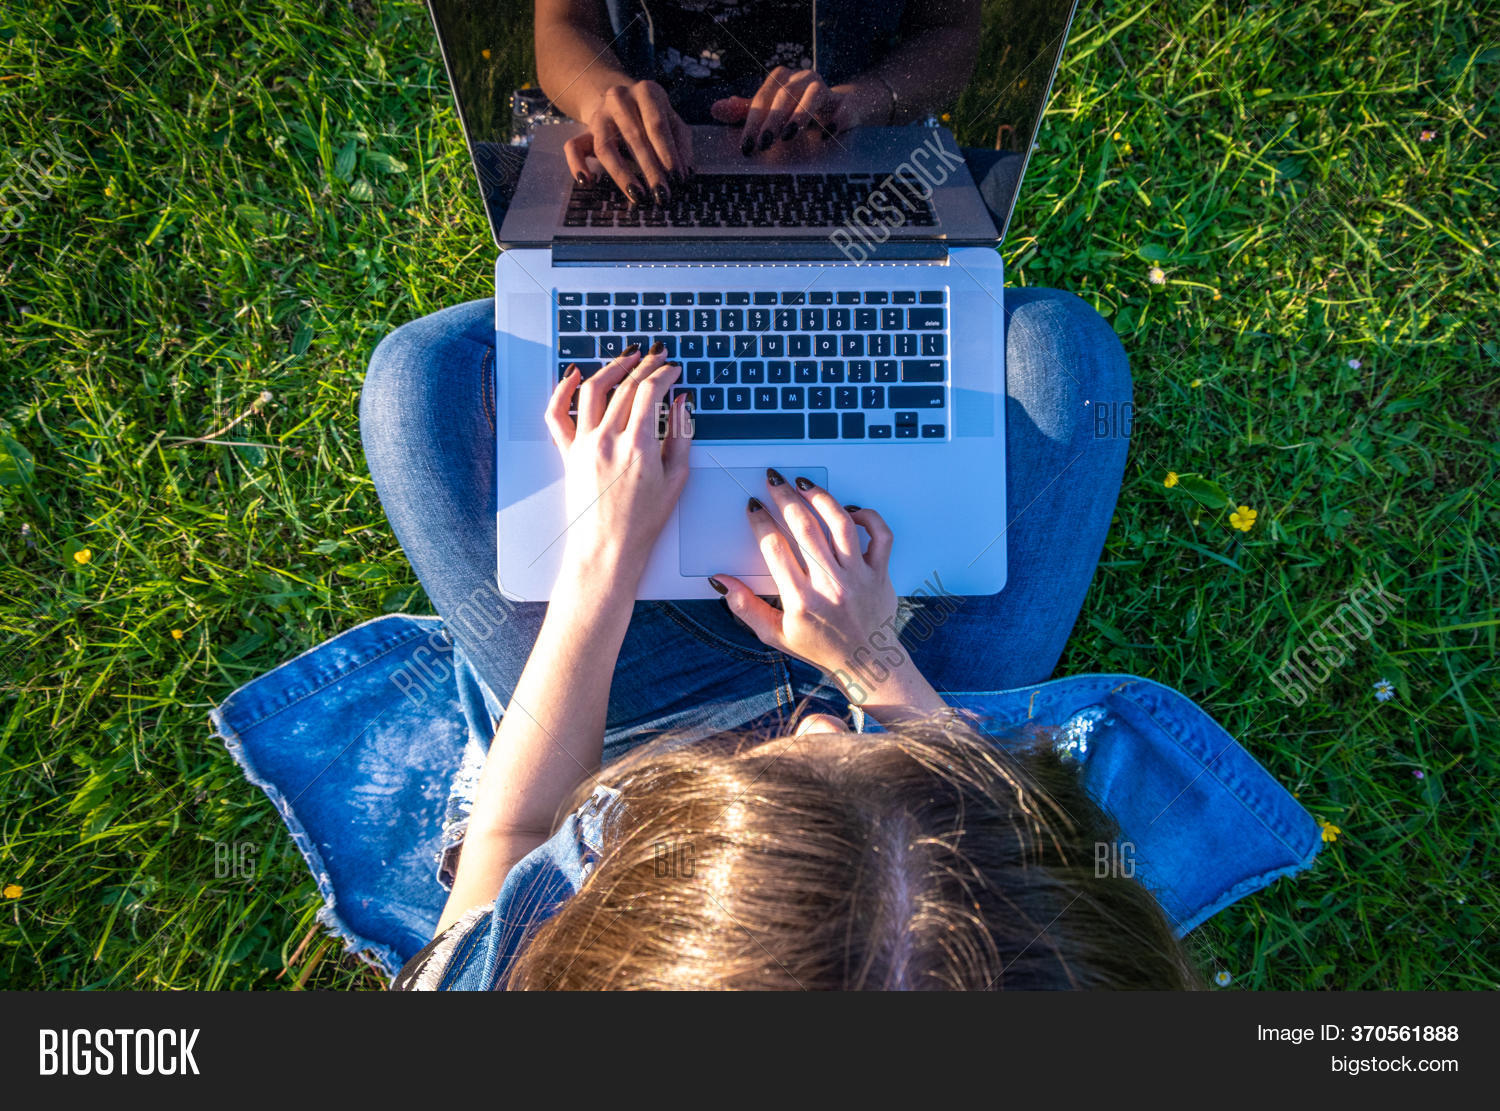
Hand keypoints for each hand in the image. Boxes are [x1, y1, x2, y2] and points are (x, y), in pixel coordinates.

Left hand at [544, 346, 691, 584]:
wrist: (607, 550)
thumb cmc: (642, 523)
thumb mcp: (676, 479)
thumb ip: (682, 435)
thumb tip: (683, 403)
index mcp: (638, 446)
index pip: (650, 392)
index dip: (664, 374)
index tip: (673, 370)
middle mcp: (608, 440)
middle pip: (626, 386)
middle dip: (645, 365)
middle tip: (656, 356)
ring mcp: (584, 444)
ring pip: (594, 390)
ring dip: (612, 367)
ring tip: (626, 357)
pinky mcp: (568, 453)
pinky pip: (557, 414)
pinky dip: (563, 390)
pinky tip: (574, 375)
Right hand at [566, 81, 693, 203]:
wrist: (618, 99)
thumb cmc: (652, 116)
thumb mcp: (672, 122)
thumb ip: (681, 144)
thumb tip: (686, 173)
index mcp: (647, 92)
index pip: (658, 124)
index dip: (669, 153)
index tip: (678, 179)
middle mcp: (619, 98)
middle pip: (634, 137)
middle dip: (651, 169)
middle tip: (662, 194)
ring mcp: (599, 115)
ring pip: (605, 146)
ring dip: (622, 174)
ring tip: (638, 196)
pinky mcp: (583, 131)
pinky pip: (572, 148)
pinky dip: (577, 165)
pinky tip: (587, 182)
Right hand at [710, 471, 945, 719]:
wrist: (867, 663)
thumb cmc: (820, 648)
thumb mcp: (774, 634)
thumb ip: (745, 606)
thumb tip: (720, 581)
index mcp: (801, 600)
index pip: (775, 547)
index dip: (761, 521)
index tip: (754, 506)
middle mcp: (831, 584)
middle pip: (805, 527)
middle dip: (785, 497)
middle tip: (774, 480)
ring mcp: (858, 576)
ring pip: (841, 524)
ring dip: (821, 498)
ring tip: (805, 484)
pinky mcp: (880, 572)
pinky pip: (880, 535)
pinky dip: (867, 516)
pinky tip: (848, 510)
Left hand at [711, 68, 893, 152]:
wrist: (838, 107)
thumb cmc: (797, 109)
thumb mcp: (770, 110)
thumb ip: (745, 111)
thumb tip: (715, 109)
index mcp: (781, 78)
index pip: (762, 98)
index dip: (752, 123)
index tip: (746, 147)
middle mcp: (802, 78)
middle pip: (784, 96)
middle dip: (772, 121)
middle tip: (762, 145)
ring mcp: (825, 89)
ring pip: (812, 96)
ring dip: (799, 115)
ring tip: (788, 135)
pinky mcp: (844, 103)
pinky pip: (841, 109)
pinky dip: (834, 120)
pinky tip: (824, 135)